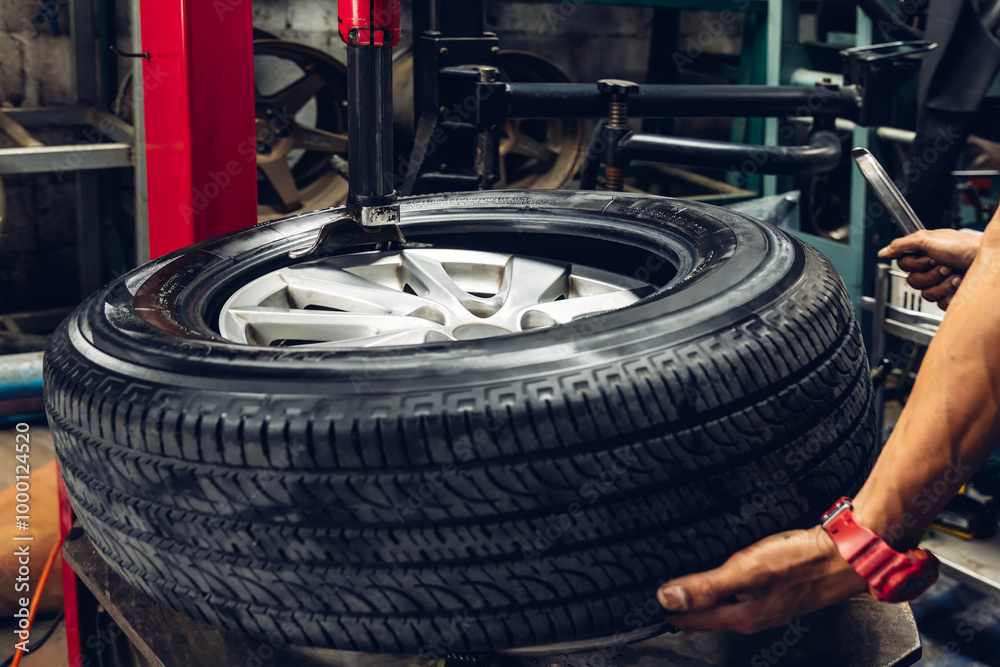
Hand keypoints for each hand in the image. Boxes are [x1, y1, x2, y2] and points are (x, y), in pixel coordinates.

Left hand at [657, 526, 866, 633]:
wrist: (848, 556)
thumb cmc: (802, 563)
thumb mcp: (747, 571)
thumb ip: (707, 586)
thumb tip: (668, 598)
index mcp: (741, 616)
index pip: (692, 618)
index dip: (667, 610)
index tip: (646, 603)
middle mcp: (753, 615)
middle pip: (707, 614)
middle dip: (682, 606)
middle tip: (658, 596)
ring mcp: (767, 604)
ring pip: (724, 605)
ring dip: (702, 597)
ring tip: (682, 589)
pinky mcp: (779, 590)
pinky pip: (742, 593)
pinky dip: (725, 586)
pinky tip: (724, 576)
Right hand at [878, 230, 980, 310]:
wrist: (988, 263)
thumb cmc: (965, 247)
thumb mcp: (929, 239)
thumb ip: (902, 245)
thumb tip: (883, 251)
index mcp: (925, 255)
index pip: (904, 266)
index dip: (916, 263)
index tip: (929, 256)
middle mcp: (932, 269)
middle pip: (913, 282)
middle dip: (930, 274)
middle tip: (944, 265)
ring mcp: (941, 284)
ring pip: (926, 294)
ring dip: (942, 284)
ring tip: (955, 274)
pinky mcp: (950, 298)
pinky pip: (939, 304)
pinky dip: (950, 295)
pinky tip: (959, 285)